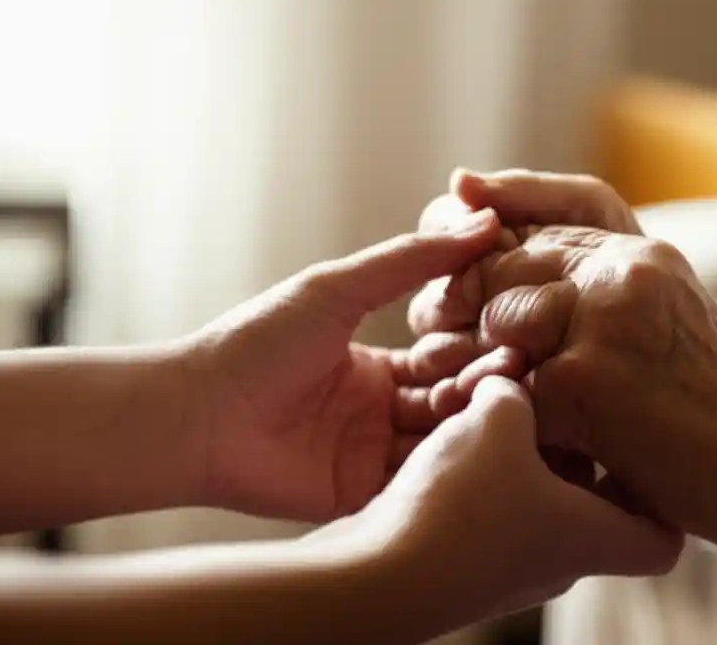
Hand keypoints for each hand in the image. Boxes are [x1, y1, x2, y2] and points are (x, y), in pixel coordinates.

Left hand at [185, 209, 517, 520]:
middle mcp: (380, 412)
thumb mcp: (339, 288)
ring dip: (474, 422)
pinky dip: (453, 468)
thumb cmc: (258, 342)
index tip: (516, 330)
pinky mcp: (363, 496)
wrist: (199, 414)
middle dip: (486, 385)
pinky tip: (483, 450)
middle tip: (517, 368)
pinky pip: (421, 485)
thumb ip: (411, 259)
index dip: (479, 346)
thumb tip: (483, 220)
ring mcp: (373, 456)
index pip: (447, 357)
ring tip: (505, 403)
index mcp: (374, 366)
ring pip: (444, 442)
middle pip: (453, 401)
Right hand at [319, 375, 681, 636]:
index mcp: (594, 537)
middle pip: (593, 500)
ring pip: (532, 494)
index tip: (644, 445)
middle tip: (556, 396)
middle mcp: (558, 559)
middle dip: (574, 442)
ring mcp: (507, 565)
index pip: (665, 536)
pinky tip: (446, 430)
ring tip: (488, 402)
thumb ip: (517, 387)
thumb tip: (509, 382)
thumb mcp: (499, 419)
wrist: (375, 575)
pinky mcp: (458, 560)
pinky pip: (484, 504)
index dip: (664, 493)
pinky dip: (475, 466)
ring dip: (514, 448)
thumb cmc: (458, 505)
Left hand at [454, 225, 716, 593]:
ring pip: (498, 322)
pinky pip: (508, 387)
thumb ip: (598, 297)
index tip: (456, 302)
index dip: (483, 265)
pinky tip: (514, 444)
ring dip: (482, 366)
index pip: (532, 233)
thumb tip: (505, 302)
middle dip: (464, 307)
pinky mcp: (585, 376)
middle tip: (441, 347)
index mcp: (638, 254)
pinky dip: (502, 420)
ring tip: (476, 401)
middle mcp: (622, 270)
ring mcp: (604, 318)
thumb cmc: (713, 414)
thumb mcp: (665, 327)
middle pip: (503, 267)